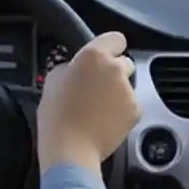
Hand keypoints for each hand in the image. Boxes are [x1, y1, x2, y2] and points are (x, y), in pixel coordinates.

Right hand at [36, 32, 139, 174]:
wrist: (71, 149)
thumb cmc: (56, 115)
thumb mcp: (53, 80)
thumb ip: (71, 66)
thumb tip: (78, 68)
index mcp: (94, 56)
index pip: (115, 38)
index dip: (110, 47)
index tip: (103, 56)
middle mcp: (115, 68)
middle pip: (124, 62)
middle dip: (113, 71)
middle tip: (97, 86)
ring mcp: (128, 90)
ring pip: (127, 85)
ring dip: (117, 92)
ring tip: (99, 108)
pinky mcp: (136, 110)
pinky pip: (130, 104)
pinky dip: (121, 110)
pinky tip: (105, 120)